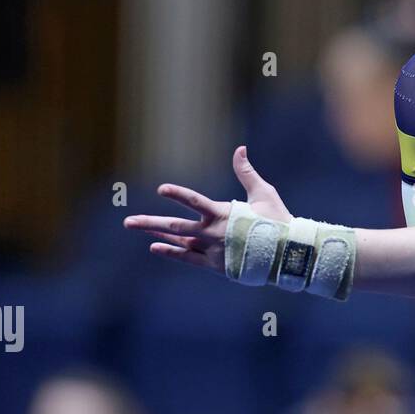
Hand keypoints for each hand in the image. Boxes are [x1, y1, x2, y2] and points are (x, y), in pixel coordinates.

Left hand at [122, 145, 292, 273]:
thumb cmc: (277, 221)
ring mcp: (212, 250)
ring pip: (178, 242)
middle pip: (175, 227)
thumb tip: (239, 148)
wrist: (287, 255)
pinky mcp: (215, 265)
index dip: (178, 194)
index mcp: (224, 214)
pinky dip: (171, 252)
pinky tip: (155, 247)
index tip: (161, 189)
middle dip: (150, 222)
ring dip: (157, 234)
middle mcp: (213, 233)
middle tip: (127, 221)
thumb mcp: (263, 193)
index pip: (195, 201)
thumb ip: (246, 172)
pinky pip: (187, 258)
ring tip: (139, 228)